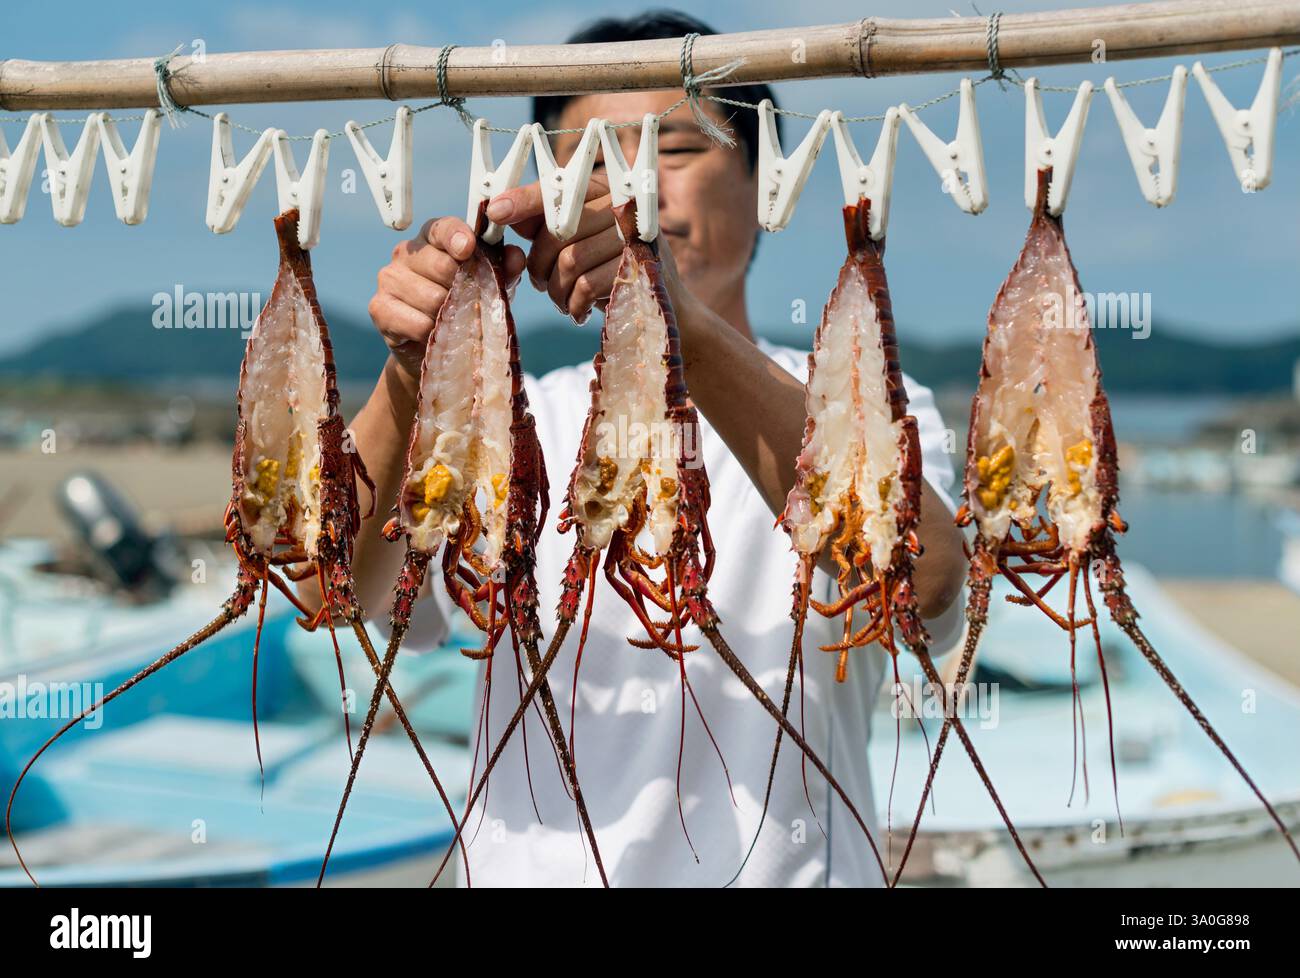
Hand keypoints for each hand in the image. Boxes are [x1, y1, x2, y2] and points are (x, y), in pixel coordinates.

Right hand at [367, 216, 526, 379]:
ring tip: (451, 320)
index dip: (456, 236)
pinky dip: (433, 332)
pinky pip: (417, 322)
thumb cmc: (463, 308)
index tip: (468, 249)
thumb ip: (503, 269)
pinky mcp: (379, 308)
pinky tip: (434, 333)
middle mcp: (405, 254)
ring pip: (431, 298)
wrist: (435, 348)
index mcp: (431, 239)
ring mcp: (389, 279)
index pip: (441, 228)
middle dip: (462, 288)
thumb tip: (516, 256)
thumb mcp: (488, 287)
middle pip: (441, 265)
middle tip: (468, 303)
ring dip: (449, 315)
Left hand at [485, 173, 626, 324]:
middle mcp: (618, 205)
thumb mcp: (574, 235)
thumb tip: (500, 211)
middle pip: (558, 232)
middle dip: (539, 265)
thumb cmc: (605, 259)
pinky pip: (587, 287)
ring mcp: (629, 236)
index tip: (494, 212)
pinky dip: (574, 304)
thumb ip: (541, 220)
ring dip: (556, 289)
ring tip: (561, 299)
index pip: (555, 189)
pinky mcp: (635, 268)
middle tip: (540, 282)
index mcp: (600, 189)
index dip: (523, 200)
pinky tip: (578, 309)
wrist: (655, 291)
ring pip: (570, 262)